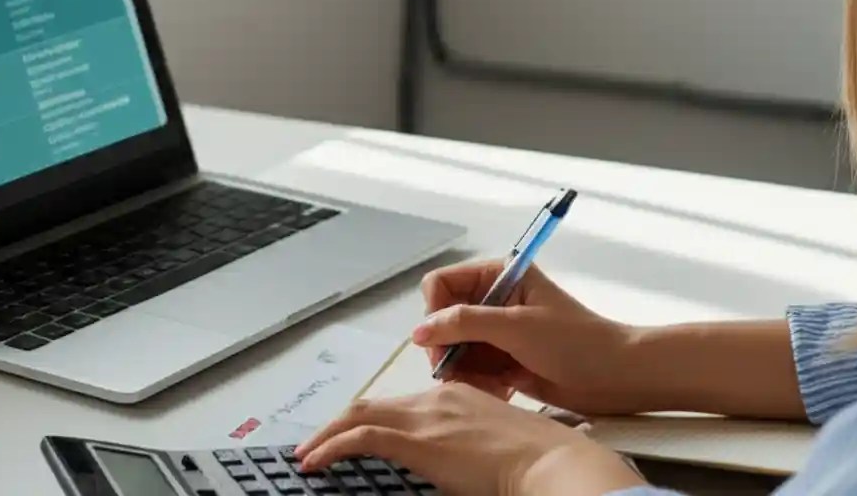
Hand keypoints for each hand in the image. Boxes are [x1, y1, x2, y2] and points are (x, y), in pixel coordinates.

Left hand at [295, 383, 645, 495]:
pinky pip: (361, 437)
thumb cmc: (536, 460)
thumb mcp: (497, 444)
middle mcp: (437, 398)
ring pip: (360, 415)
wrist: (549, 461)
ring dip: (327, 434)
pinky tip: (315, 461)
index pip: (400, 403)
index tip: (353, 434)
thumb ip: (470, 444)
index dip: (371, 417)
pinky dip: (331, 446)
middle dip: (340, 422)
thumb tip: (457, 462)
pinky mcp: (418, 440)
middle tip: (318, 443)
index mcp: (457, 395)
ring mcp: (427, 417)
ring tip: (307, 453)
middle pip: (374, 404)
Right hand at [413, 259, 651, 415]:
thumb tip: (419, 331)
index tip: (439, 342)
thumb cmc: (576, 342)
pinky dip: (479, 383)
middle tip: (454, 373)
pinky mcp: (505, 360)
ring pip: (456, 350)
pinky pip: (473, 370)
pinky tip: (500, 391)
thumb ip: (465, 324)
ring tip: (486, 385)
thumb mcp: (517, 327)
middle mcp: (495, 300)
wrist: (616, 378)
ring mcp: (499, 332)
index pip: (442, 284)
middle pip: (444, 320)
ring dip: (463, 370)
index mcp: (500, 275)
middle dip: (447, 348)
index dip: (434, 312)